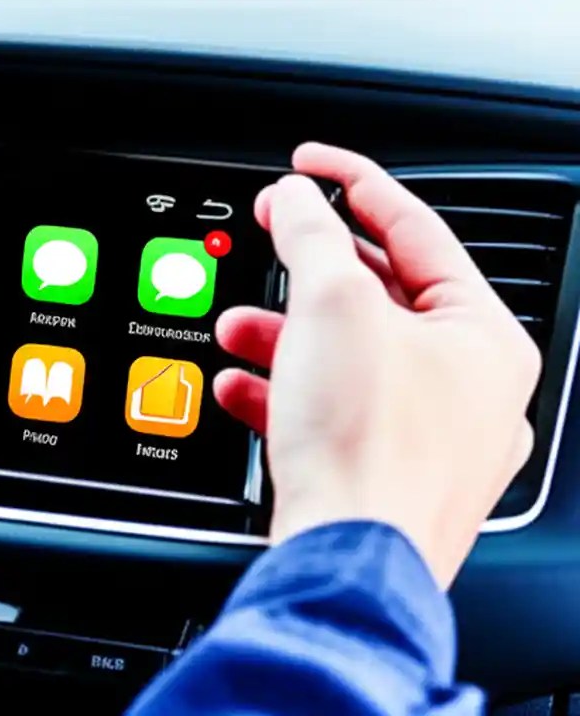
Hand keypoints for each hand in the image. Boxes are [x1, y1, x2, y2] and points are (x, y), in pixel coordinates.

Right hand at [214, 143, 540, 587]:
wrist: (346, 559)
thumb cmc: (369, 448)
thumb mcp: (332, 306)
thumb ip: (309, 236)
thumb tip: (293, 200)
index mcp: (485, 336)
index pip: (418, 229)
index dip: (354, 182)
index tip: (307, 163)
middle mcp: (469, 389)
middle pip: (378, 297)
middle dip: (304, 272)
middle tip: (268, 237)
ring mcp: (429, 438)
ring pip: (347, 360)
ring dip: (281, 335)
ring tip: (238, 328)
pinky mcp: (382, 474)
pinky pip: (329, 413)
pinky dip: (282, 392)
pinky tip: (240, 388)